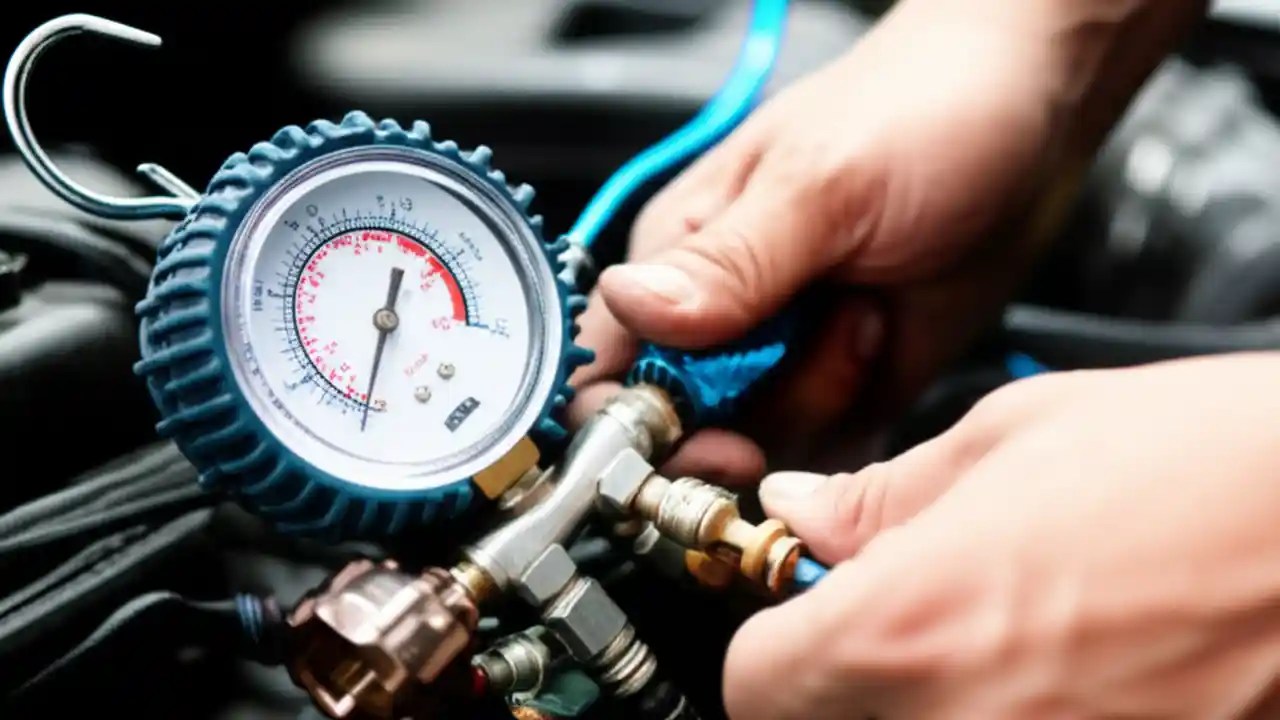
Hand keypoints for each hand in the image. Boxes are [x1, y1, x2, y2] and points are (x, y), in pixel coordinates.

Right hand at [570, 0, 1204, 479]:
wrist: (1032, 112)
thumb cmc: (918, 110)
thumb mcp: (823, 186)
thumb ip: (728, 262)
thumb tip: (631, 305)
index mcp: (679, 258)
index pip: (614, 371)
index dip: (642, 425)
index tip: (712, 434)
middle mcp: (722, 316)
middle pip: (691, 429)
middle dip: (761, 408)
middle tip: (826, 337)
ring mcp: (786, 355)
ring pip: (766, 445)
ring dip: (825, 397)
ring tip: (867, 312)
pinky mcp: (847, 384)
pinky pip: (829, 449)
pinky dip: (862, 417)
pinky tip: (887, 341)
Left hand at [725, 353, 1279, 719]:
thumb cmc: (1213, 466)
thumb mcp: (1016, 438)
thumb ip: (883, 497)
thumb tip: (804, 512)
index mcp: (909, 627)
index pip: (755, 685)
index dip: (773, 644)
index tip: (803, 616)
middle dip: (840, 683)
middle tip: (906, 624)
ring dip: (923, 707)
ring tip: (997, 641)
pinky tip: (1059, 679)